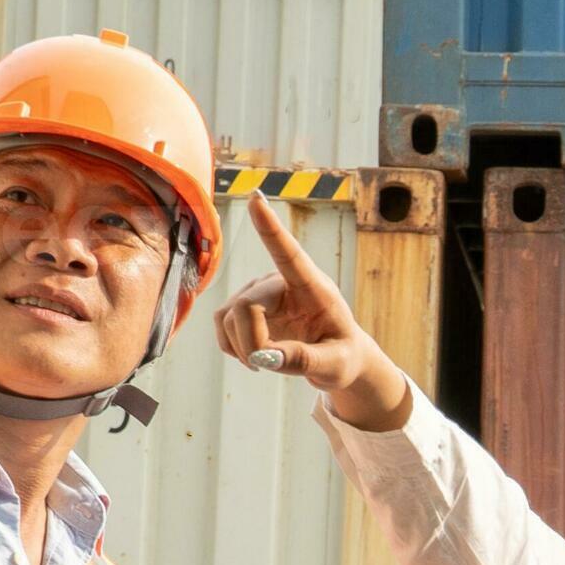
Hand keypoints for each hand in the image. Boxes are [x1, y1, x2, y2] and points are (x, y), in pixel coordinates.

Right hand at [212, 194, 411, 430]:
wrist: (336, 357)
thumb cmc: (342, 356)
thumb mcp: (334, 366)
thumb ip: (304, 361)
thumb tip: (264, 357)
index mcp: (313, 287)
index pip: (288, 253)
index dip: (270, 227)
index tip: (256, 197)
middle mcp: (281, 282)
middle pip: (246, 307)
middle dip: (250, 343)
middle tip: (265, 366)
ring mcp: (259, 292)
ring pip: (229, 317)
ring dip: (241, 348)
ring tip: (265, 363)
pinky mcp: (243, 306)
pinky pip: (222, 324)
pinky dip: (232, 346)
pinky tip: (253, 356)